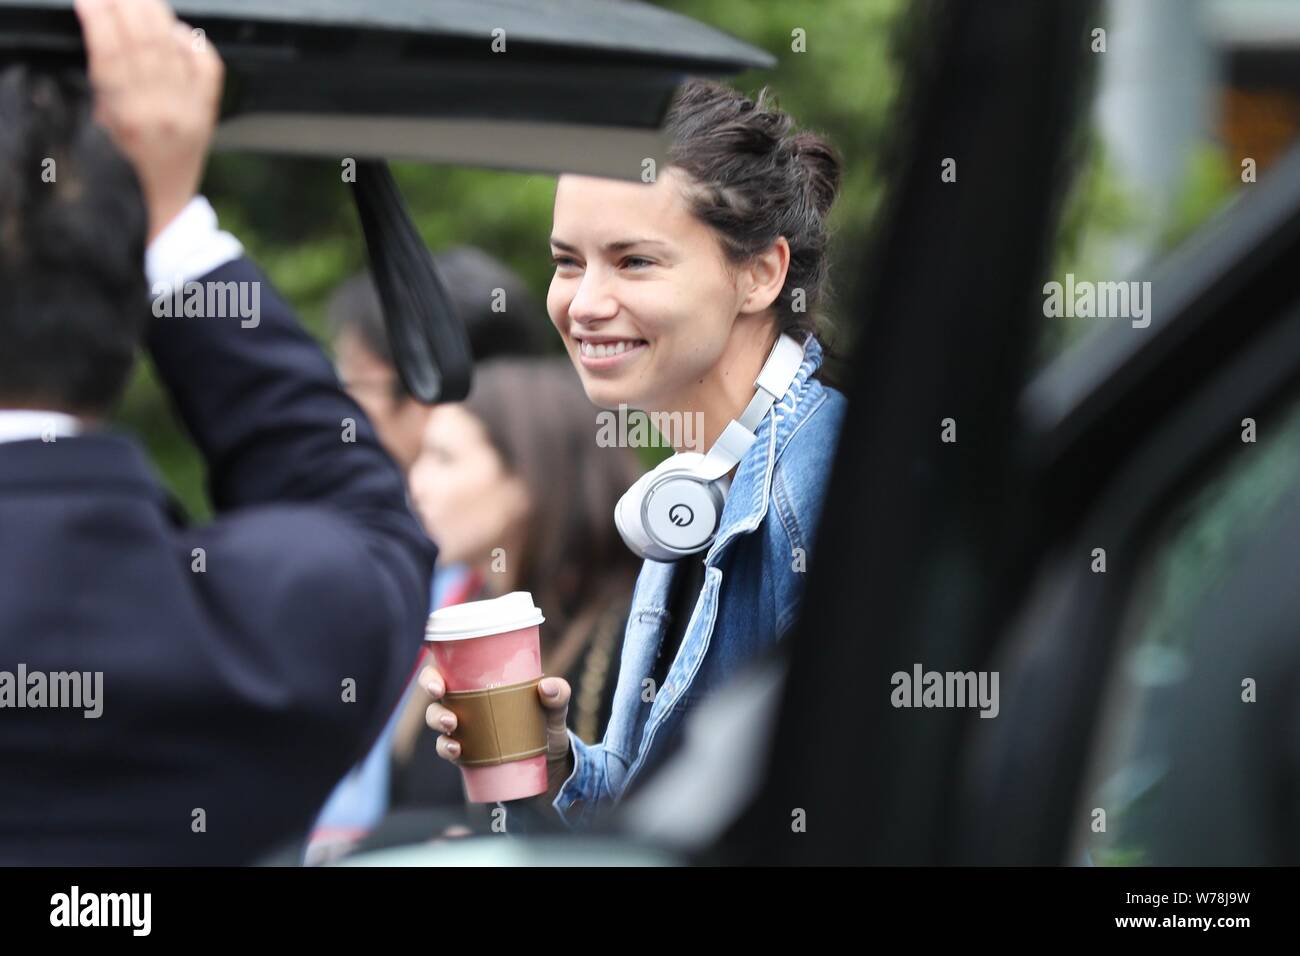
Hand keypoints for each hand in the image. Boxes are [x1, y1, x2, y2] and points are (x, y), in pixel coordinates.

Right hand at [74, 0, 223, 241]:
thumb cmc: (119, 172)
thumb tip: (97, 34)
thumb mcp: (94, 131)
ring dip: (155, 12)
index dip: (99, 16)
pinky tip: (176, 28)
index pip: (111, 50)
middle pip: (145, 39)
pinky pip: (207, 65)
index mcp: (126, 117)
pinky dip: (192, 41)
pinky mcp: (208, 113)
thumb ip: (98, 87)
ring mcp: (190, 110)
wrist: (160, 209)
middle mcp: (162, 110)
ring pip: (174, 46)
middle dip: (125, 3)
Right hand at [420, 666, 573, 797]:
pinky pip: (446, 747)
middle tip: (438, 691)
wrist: (550, 768)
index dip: (438, 659)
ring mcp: (465, 726)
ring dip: (436, 718)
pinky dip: (445, 748)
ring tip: (450, 724)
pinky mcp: (466, 751)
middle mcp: (468, 700)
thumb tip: (546, 687)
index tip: (439, 668)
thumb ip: (558, 695)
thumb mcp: (556, 710)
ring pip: (436, 716)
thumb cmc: (548, 727)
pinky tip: (456, 749)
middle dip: (429, 684)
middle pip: (436, 686)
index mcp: (484, 680)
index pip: (454, 663)